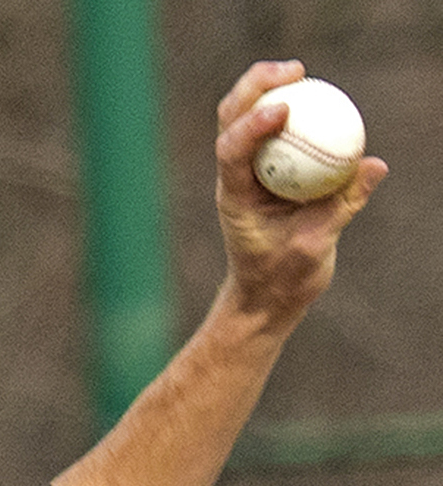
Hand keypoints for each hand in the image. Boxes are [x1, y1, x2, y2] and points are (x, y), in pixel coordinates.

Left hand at [213, 60, 386, 327]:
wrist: (267, 294)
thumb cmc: (283, 277)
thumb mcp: (316, 245)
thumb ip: (342, 206)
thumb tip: (375, 164)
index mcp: (235, 196)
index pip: (232, 151)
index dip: (252, 124)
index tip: (282, 107)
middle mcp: (235, 178)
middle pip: (231, 120)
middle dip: (254, 88)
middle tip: (293, 70)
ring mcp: (248, 173)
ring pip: (246, 120)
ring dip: (266, 90)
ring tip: (301, 70)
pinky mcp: (266, 173)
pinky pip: (276, 134)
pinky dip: (292, 113)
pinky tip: (319, 98)